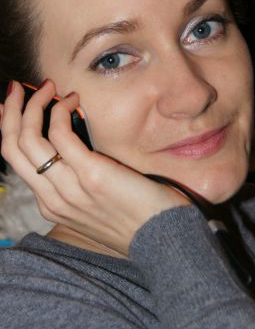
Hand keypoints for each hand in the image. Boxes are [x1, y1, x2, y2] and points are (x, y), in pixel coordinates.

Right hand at [0, 80, 188, 255]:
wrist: (164, 242)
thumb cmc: (141, 221)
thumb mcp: (100, 207)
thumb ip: (83, 185)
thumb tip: (80, 151)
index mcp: (52, 206)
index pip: (16, 161)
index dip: (10, 128)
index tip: (15, 106)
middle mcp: (53, 199)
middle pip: (11, 147)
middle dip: (10, 111)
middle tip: (18, 87)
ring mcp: (70, 189)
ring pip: (28, 139)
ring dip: (35, 104)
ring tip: (50, 87)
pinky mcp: (92, 175)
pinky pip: (60, 135)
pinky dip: (60, 110)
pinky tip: (72, 99)